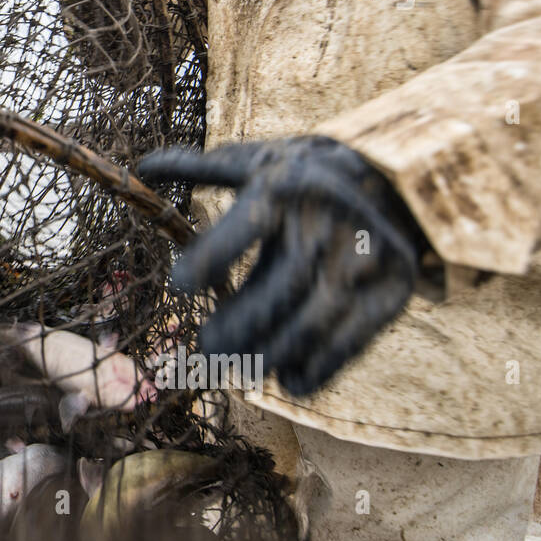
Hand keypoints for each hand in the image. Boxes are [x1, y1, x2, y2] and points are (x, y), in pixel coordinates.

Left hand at [138, 136, 427, 394]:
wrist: (398, 178)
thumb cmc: (306, 173)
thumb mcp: (259, 158)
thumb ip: (202, 168)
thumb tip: (143, 168)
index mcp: (286, 187)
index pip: (247, 223)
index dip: (213, 256)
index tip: (178, 285)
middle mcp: (327, 223)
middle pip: (284, 282)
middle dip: (242, 322)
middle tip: (206, 348)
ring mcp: (364, 259)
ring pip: (316, 317)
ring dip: (273, 351)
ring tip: (237, 369)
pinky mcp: (391, 291)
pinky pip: (355, 337)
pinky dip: (322, 366)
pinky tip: (289, 382)